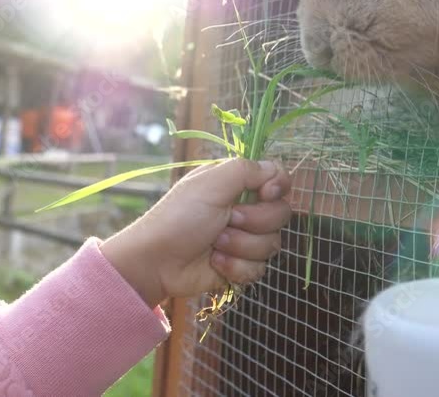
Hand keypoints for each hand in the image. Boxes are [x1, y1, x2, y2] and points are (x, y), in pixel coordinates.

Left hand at [100, 159, 291, 307]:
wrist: (157, 261)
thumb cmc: (180, 217)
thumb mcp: (210, 183)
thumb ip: (247, 170)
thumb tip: (275, 173)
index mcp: (237, 184)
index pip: (278, 180)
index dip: (278, 187)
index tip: (265, 193)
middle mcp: (244, 209)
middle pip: (280, 214)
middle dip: (253, 222)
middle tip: (227, 221)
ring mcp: (244, 239)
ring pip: (271, 244)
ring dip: (241, 246)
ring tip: (215, 244)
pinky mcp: (240, 265)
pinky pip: (259, 269)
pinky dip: (235, 266)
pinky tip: (214, 262)